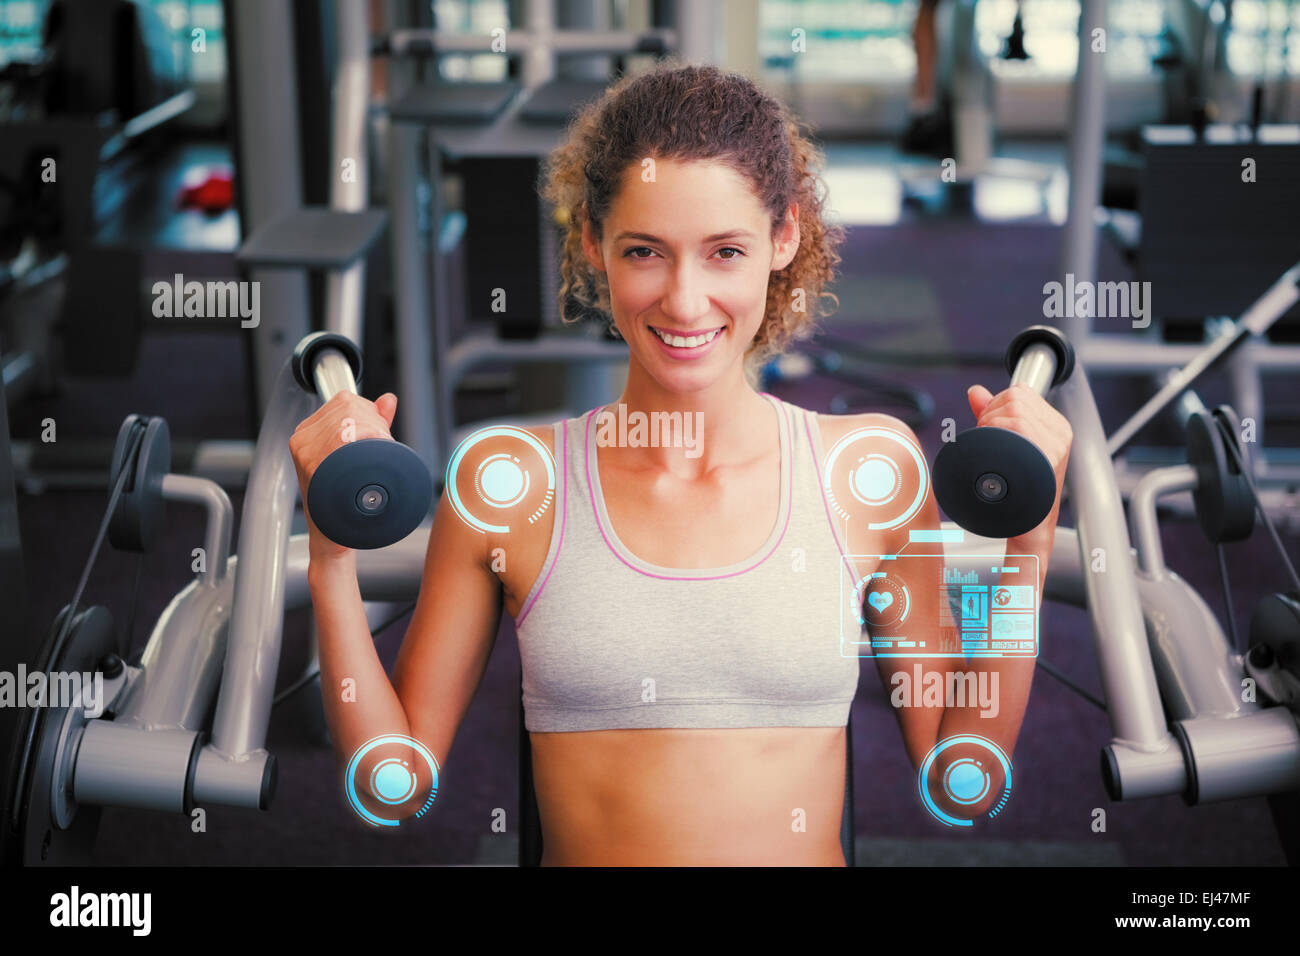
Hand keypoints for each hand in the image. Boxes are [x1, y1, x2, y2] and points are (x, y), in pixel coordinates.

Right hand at [289, 391, 397, 561]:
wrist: (333, 538)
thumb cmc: (346, 500)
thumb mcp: (358, 456)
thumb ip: (373, 423)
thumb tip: (388, 399)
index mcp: (308, 431)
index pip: (346, 400)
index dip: (370, 415)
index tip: (377, 438)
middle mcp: (302, 438)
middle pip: (350, 407)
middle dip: (375, 425)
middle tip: (378, 452)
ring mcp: (305, 452)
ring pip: (351, 421)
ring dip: (373, 437)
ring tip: (371, 462)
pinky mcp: (312, 466)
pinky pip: (344, 439)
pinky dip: (363, 447)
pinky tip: (364, 464)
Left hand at [966, 383, 1072, 533]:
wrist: (1029, 526)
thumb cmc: (1018, 489)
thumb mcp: (1008, 446)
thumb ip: (993, 415)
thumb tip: (975, 392)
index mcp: (1056, 426)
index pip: (1021, 392)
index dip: (996, 405)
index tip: (990, 427)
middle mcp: (1060, 432)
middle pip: (1014, 398)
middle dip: (990, 415)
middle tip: (988, 441)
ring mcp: (1056, 444)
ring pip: (1013, 410)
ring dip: (989, 427)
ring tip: (992, 450)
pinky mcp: (1048, 456)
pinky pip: (1015, 427)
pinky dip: (995, 435)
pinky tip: (996, 455)